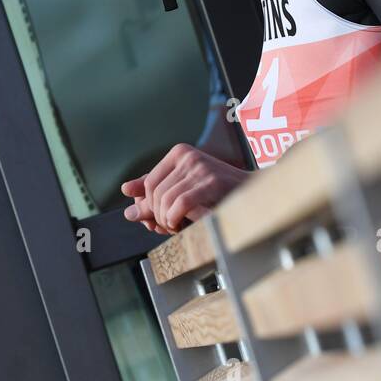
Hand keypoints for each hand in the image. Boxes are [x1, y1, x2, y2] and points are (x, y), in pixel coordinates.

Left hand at [121, 143, 250, 232]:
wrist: (254, 194)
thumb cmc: (219, 193)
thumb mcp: (184, 187)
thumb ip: (157, 189)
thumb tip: (126, 192)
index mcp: (180, 153)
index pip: (148, 183)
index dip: (149, 206)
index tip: (158, 219)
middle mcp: (188, 156)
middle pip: (154, 193)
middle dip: (157, 216)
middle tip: (168, 227)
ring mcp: (200, 167)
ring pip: (165, 200)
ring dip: (167, 220)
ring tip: (177, 226)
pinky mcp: (211, 182)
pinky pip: (179, 204)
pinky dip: (175, 219)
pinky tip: (181, 225)